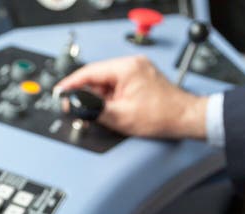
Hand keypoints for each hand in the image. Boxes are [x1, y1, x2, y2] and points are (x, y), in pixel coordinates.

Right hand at [56, 55, 207, 138]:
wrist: (185, 118)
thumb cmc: (162, 116)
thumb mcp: (120, 116)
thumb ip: (93, 110)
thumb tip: (75, 105)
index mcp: (126, 68)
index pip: (89, 72)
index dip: (71, 84)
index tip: (60, 91)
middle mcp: (131, 65)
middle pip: (96, 77)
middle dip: (84, 94)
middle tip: (73, 107)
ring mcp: (136, 71)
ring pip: (105, 83)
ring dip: (97, 98)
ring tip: (95, 113)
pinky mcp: (139, 79)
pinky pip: (115, 86)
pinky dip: (108, 98)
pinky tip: (107, 110)